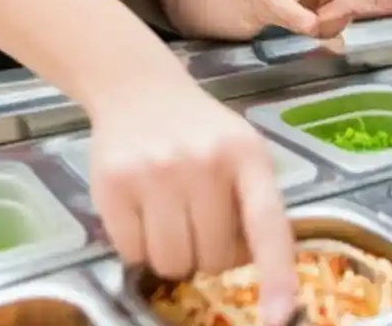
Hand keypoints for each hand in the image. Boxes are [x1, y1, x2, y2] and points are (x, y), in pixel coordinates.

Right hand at [90, 79, 297, 325]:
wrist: (138, 89)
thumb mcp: (242, 151)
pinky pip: (131, 253)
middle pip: (212, 259)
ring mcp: (155, 173)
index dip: (276, 276)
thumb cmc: (201, 130)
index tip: (279, 317)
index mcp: (246, 156)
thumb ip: (255, 203)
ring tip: (170, 220)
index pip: (267, 224)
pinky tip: (142, 212)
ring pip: (171, 264)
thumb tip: (255, 269)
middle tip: (198, 224)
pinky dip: (138, 247)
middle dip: (208, 255)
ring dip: (173, 257)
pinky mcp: (112, 185)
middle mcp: (203, 163)